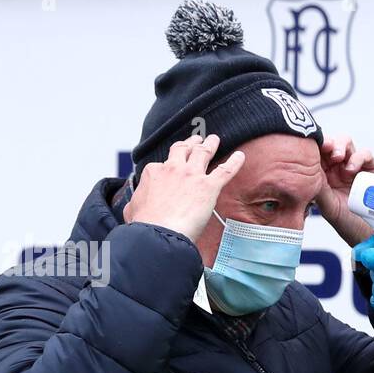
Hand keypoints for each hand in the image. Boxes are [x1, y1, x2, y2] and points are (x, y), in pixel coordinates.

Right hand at [123, 133, 243, 240]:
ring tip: (214, 139)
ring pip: (203, 153)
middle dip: (191, 143)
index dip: (168, 167)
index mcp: (154, 173)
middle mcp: (173, 169)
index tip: (172, 170)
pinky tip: (240, 156)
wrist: (159, 233)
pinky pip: (225, 170)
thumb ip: (135, 203)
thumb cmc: (145, 225)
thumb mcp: (132, 209)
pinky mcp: (209, 186)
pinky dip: (235, 162)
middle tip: (196, 140)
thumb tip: (134, 207)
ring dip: (209, 144)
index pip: (162, 166)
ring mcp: (192, 175)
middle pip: (183, 149)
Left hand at [316, 133, 373, 246]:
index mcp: (323, 174)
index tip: (310, 147)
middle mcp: (338, 168)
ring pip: (346, 143)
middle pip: (331, 143)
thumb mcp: (327, 206)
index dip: (314, 146)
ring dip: (341, 146)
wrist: (369, 233)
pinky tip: (351, 169)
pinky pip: (365, 154)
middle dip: (329, 143)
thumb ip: (318, 187)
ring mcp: (354, 167)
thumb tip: (306, 167)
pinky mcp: (371, 170)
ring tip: (339, 159)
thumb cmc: (346, 223)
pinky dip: (358, 157)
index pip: (317, 152)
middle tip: (327, 150)